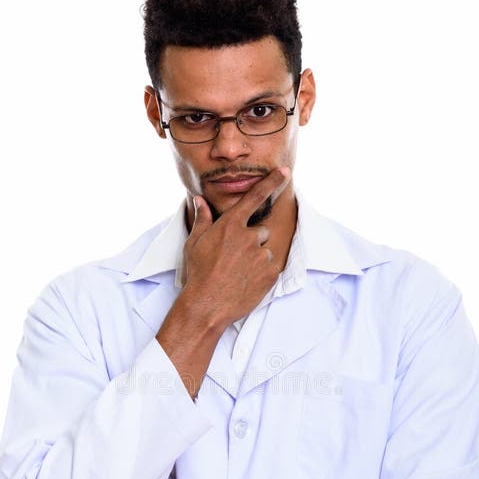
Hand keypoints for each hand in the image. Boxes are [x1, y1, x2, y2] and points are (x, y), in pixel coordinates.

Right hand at [179, 166, 290, 327]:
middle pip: (261, 231)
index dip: (272, 182)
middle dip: (252, 241)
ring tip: (238, 273)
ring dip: (256, 259)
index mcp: (230, 225)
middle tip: (235, 259)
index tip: (285, 172)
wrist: (206, 306)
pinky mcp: (270, 274)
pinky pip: (270, 267)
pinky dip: (261, 273)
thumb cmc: (197, 274)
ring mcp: (261, 255)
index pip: (255, 197)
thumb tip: (200, 200)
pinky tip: (246, 282)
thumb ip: (202, 219)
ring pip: (265, 251)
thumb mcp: (194, 243)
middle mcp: (248, 236)